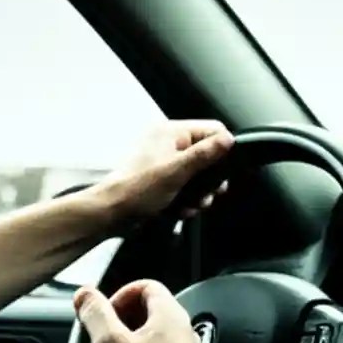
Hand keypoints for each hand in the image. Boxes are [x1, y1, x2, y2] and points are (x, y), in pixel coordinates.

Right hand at [74, 280, 205, 342]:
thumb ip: (95, 314)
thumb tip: (85, 294)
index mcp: (171, 316)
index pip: (146, 285)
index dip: (119, 294)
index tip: (101, 311)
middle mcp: (182, 334)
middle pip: (147, 310)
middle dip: (119, 319)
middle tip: (101, 334)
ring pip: (149, 337)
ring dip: (125, 342)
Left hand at [104, 120, 233, 221]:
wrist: (113, 213)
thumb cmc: (138, 189)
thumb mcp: (177, 171)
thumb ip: (205, 154)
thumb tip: (229, 139)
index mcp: (171, 132)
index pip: (212, 129)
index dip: (222, 149)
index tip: (223, 170)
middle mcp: (169, 143)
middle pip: (208, 154)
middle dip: (210, 178)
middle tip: (209, 193)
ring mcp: (166, 162)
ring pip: (199, 174)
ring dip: (200, 193)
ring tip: (193, 204)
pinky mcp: (163, 180)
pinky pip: (187, 186)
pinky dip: (188, 199)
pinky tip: (183, 209)